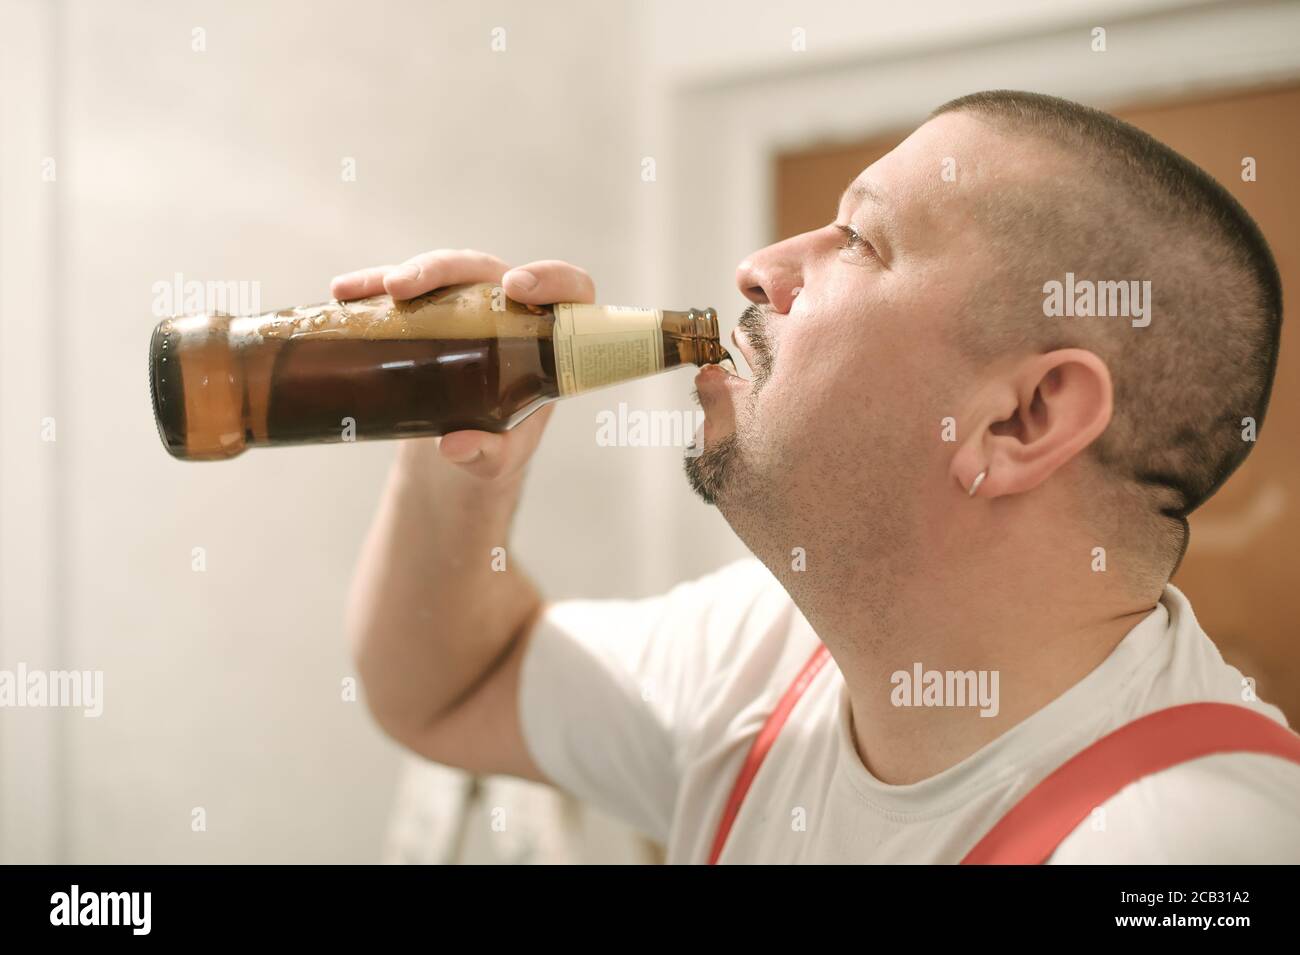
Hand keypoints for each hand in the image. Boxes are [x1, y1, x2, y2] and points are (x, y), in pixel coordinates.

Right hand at [330, 250, 595, 482]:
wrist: (460, 441)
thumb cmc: (497, 443)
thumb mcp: (498, 458)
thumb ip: (489, 454)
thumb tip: (455, 445)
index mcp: (547, 333)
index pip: (568, 289)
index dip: (551, 279)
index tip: (516, 287)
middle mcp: (509, 306)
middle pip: (484, 270)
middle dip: (443, 271)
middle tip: (407, 288)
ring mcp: (466, 301)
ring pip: (442, 271)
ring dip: (406, 272)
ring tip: (377, 290)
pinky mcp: (427, 307)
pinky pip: (399, 287)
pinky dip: (371, 286)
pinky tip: (343, 292)